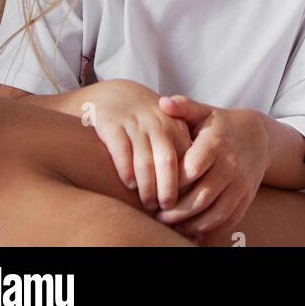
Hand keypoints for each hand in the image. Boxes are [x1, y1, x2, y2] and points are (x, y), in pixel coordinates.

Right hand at [79, 78, 194, 211]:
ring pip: (145, 161)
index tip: (184, 202)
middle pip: (168, 162)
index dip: (185, 185)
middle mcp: (157, 124)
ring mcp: (135, 124)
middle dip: (168, 190)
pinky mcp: (113, 125)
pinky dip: (126, 170)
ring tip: (148, 204)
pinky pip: (122, 151)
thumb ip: (179, 154)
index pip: (186, 159)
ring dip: (147, 187)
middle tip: (166, 209)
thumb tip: (191, 195)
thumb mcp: (167, 131)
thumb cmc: (147, 123)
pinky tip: (129, 185)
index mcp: (175, 126)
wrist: (115, 95)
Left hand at [153, 95, 270, 240]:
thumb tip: (162, 101)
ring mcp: (241, 184)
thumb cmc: (222, 125)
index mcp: (216, 143)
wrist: (259, 137)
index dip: (172, 182)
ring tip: (171, 225)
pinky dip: (210, 230)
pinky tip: (192, 230)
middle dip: (176, 211)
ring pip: (214, 214)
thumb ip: (183, 107)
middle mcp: (231, 165)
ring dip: (191, 225)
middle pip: (201, 197)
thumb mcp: (204, 112)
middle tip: (158, 215)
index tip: (155, 189)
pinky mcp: (246, 198)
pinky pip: (228, 221)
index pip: (192, 169)